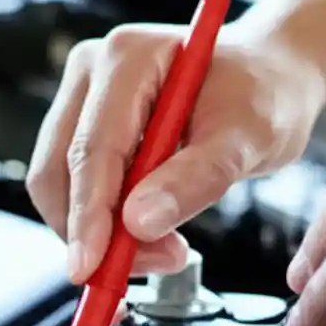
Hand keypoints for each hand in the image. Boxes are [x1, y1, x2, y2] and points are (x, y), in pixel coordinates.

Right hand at [25, 21, 325, 282]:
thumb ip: (195, 179)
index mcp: (130, 58)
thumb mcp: (248, 139)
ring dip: (97, 232)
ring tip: (163, 249)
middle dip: (92, 231)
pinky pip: (73, 184)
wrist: (268, 79)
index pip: (93, 148)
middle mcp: (94, 69)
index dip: (88, 215)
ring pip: (57, 182)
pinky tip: (146, 231)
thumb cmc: (263, 97)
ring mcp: (84, 95)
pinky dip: (101, 221)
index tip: (91, 267)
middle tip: (151, 264)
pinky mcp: (84, 123)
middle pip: (58, 168)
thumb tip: (138, 222)